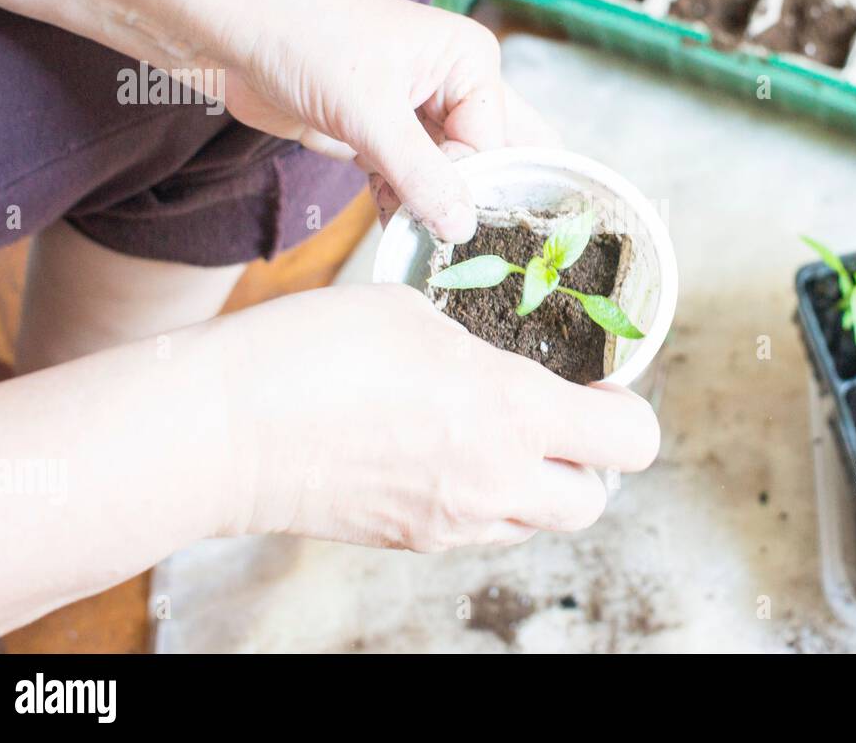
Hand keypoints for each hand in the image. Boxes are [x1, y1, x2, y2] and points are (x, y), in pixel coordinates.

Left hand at [215, 0, 558, 240]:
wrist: (228, 28)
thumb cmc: (304, 36)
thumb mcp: (369, 111)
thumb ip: (422, 174)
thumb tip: (463, 227)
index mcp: (470, 62)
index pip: (495, 145)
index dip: (470, 186)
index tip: (441, 219)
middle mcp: (454, 85)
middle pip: (489, 159)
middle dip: (474, 202)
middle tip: (457, 241)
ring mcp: (418, 113)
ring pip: (449, 179)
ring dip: (431, 210)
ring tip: (411, 229)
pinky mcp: (382, 136)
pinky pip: (411, 185)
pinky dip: (403, 208)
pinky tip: (391, 222)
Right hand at [216, 283, 658, 550]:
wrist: (225, 431)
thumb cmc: (313, 353)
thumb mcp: (416, 314)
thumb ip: (483, 346)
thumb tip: (502, 361)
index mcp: (512, 412)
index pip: (630, 441)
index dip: (627, 411)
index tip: (598, 385)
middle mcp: (496, 480)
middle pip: (594, 498)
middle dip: (592, 460)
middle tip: (558, 416)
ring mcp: (454, 522)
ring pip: (539, 522)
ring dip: (540, 484)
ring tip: (498, 434)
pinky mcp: (412, 542)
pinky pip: (482, 530)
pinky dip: (488, 500)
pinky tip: (447, 454)